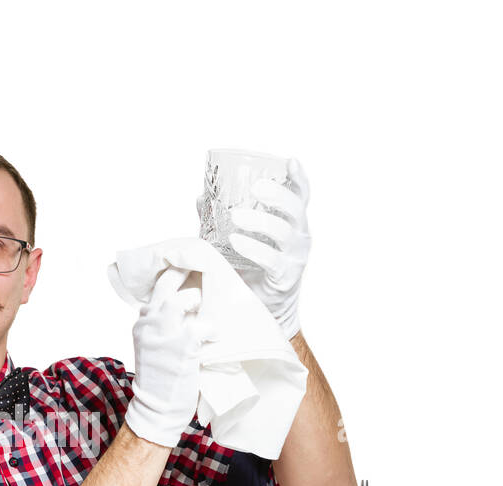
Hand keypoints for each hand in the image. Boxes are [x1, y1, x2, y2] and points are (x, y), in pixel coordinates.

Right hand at [124, 267, 203, 447]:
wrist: (156, 408)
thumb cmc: (160, 380)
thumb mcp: (153, 346)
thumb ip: (163, 325)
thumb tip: (188, 307)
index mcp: (142, 323)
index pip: (157, 288)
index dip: (173, 276)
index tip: (187, 270)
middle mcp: (149, 323)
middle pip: (167, 284)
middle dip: (185, 274)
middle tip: (202, 272)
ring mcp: (164, 333)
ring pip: (182, 299)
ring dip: (198, 302)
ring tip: (205, 312)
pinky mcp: (182, 346)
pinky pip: (202, 325)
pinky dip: (211, 329)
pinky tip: (213, 337)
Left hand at [228, 158, 310, 338]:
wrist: (258, 306)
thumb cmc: (249, 267)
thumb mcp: (237, 236)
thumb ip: (221, 218)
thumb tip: (201, 197)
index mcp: (291, 221)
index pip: (302, 195)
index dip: (299, 177)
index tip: (291, 161)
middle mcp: (299, 235)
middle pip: (297, 208)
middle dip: (278, 195)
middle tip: (256, 188)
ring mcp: (295, 257)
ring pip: (285, 232)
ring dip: (260, 222)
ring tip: (236, 217)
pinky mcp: (285, 276)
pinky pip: (272, 260)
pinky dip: (254, 249)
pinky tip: (236, 243)